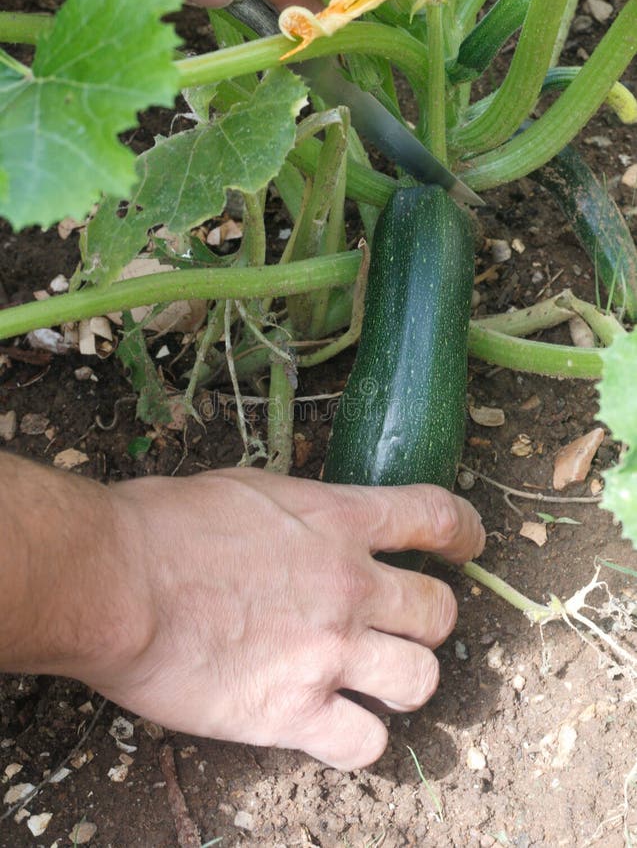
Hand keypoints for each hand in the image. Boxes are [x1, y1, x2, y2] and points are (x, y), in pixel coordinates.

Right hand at [79, 467, 484, 769]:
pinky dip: (359, 739)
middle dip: (430, 621)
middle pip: (440, 613)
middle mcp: (349, 587)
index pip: (435, 518)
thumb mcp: (250, 492)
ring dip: (406, 682)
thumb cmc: (165, 524)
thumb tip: (316, 530)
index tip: (468, 546)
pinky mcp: (293, 712)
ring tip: (376, 682)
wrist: (115, 580)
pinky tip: (334, 727)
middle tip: (402, 626)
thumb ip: (302, 514)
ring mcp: (328, 653)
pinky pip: (366, 744)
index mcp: (338, 522)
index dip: (465, 532)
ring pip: (421, 681)